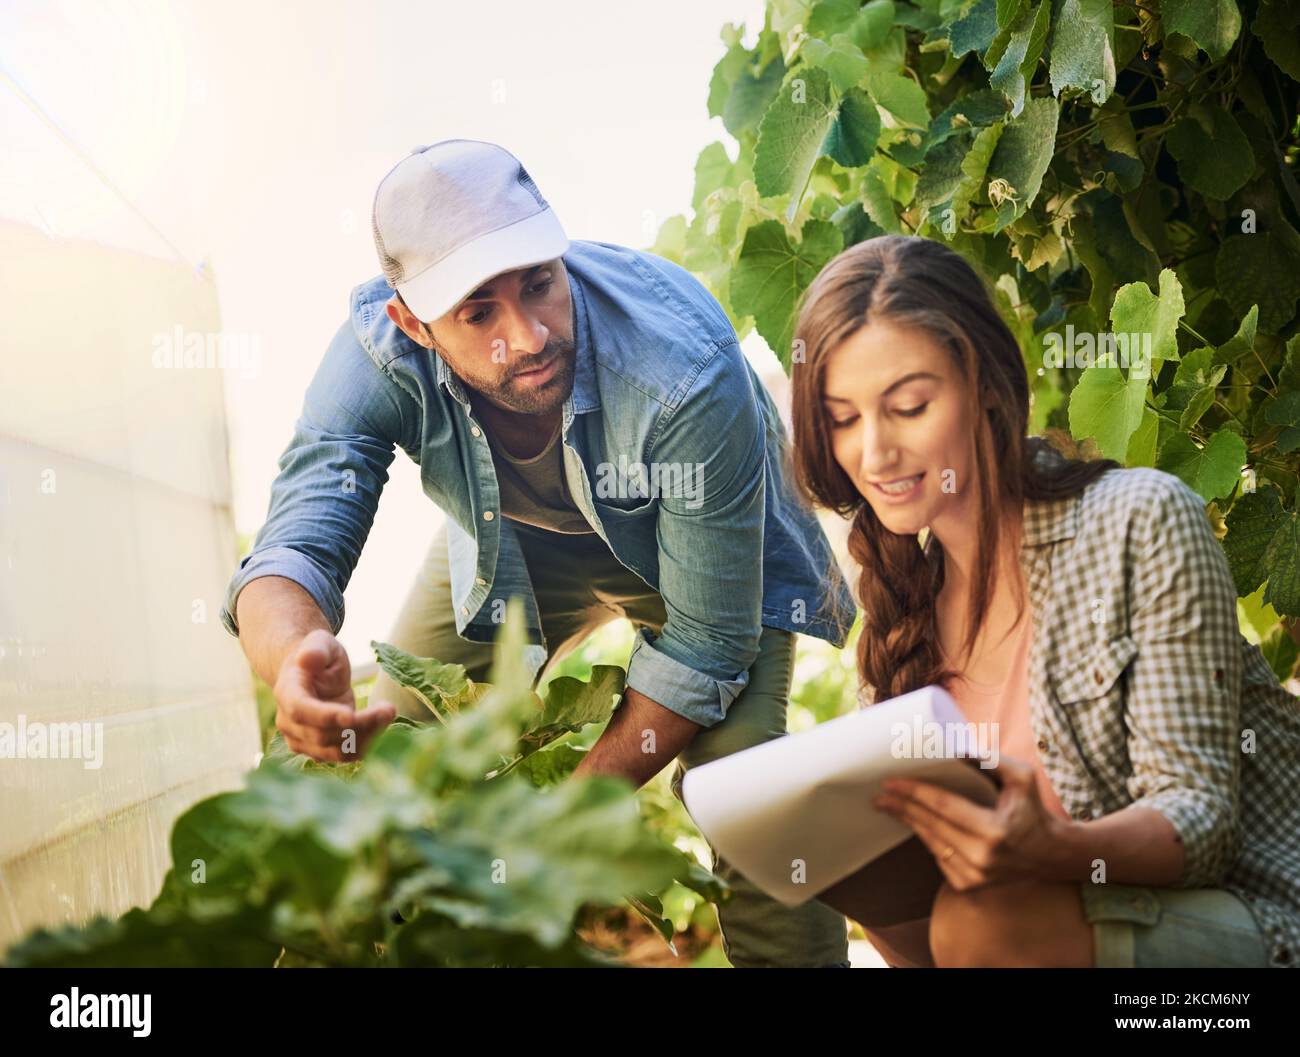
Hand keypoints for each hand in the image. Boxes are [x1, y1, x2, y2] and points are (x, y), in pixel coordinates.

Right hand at [273, 629, 394, 761]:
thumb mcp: (320, 642)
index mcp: (287, 693)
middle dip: (360, 725)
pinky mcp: (319, 749)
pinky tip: (383, 727)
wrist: (313, 673)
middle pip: (323, 735)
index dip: (325, 716)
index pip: (302, 711)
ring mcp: (302, 740)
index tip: (352, 715)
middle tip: (390, 709)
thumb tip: (307, 659)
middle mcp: (288, 723)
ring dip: (367, 739)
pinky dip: (366, 746)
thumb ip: (315, 650)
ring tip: (388, 714)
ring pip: (336, 751)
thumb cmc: (319, 654)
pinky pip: (344, 755)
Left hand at [872, 755, 1067, 890]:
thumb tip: (956, 745)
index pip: (943, 807)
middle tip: (880, 793)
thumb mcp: (1022, 778)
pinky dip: (926, 838)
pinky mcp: (968, 885)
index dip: (915, 793)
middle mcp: (982, 857)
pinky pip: (938, 856)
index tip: (891, 782)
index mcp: (994, 831)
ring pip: (930, 842)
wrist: (1050, 854)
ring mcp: (974, 876)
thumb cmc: (1034, 809)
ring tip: (890, 805)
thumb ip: (992, 760)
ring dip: (909, 822)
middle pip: (931, 825)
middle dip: (903, 806)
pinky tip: (914, 823)